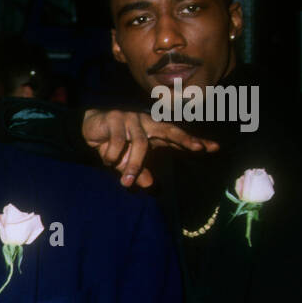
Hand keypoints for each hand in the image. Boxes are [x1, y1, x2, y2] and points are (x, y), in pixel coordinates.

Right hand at [81, 109, 218, 188]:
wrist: (88, 127)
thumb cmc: (112, 143)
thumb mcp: (126, 161)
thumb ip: (138, 171)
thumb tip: (149, 185)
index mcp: (152, 131)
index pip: (176, 136)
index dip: (194, 141)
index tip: (214, 148)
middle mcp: (146, 122)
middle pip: (169, 129)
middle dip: (184, 138)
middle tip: (197, 148)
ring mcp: (132, 118)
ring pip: (139, 143)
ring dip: (133, 165)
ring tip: (125, 182)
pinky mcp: (115, 117)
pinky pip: (118, 142)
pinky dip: (113, 155)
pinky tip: (107, 159)